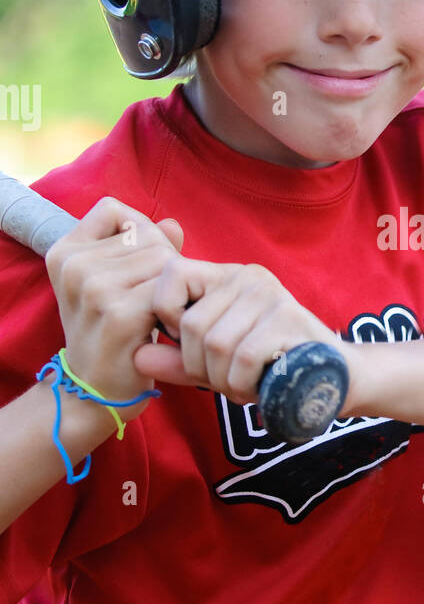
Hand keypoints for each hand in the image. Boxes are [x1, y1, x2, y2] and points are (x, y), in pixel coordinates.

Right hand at [46, 197, 184, 417]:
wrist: (94, 393)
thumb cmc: (111, 335)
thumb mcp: (113, 285)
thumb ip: (142, 248)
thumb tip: (172, 224)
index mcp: (65, 252)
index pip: (114, 210)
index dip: (139, 233)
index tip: (138, 268)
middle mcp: (74, 265)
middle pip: (147, 234)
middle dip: (163, 264)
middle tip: (153, 302)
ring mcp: (94, 288)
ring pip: (164, 259)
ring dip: (173, 287)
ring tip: (158, 315)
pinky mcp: (119, 313)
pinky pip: (169, 290)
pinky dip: (177, 308)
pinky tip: (165, 329)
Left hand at [133, 255, 357, 408]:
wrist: (333, 379)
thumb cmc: (270, 369)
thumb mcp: (216, 364)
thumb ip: (177, 360)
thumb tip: (137, 357)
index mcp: (225, 277)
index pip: (171, 275)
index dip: (166, 316)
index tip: (185, 343)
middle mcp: (247, 276)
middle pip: (191, 325)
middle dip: (198, 367)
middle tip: (224, 380)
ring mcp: (270, 294)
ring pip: (214, 344)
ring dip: (223, 380)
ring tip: (244, 383)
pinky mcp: (288, 318)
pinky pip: (241, 358)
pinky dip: (242, 384)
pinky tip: (258, 386)